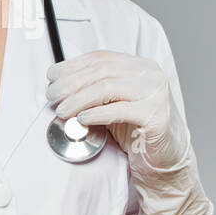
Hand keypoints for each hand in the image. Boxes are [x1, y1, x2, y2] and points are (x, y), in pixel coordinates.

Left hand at [46, 49, 188, 169]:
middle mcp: (150, 75)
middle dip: (71, 83)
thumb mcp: (112, 103)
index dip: (73, 65)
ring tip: (62, 110)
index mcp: (140, 66)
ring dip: (79, 99)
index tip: (52, 75)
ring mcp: (155, 94)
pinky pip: (119, 110)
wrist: (163, 157)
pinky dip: (96, 114)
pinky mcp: (156, 116)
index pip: (101, 57)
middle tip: (52, 96)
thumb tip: (59, 87)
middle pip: (102, 71)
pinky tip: (82, 119)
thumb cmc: (135, 129)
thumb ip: (93, 90)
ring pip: (108, 88)